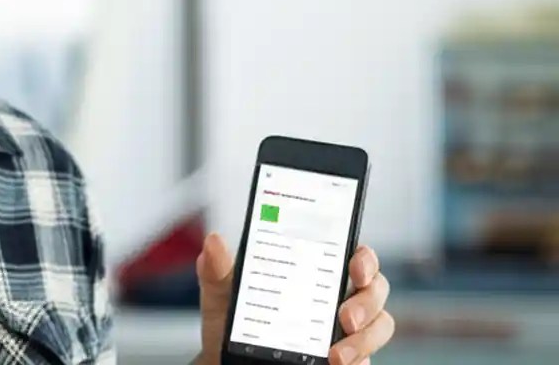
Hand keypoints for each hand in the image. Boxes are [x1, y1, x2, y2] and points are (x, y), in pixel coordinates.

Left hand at [195, 232, 394, 364]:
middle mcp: (338, 297)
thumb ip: (218, 268)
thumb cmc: (234, 321)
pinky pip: (367, 360)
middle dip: (368, 302)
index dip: (366, 258)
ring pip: (380, 326)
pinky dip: (358, 362)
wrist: (228, 361)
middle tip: (345, 318)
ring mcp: (347, 330)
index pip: (355, 255)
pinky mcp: (349, 358)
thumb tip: (214, 241)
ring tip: (335, 356)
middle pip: (377, 290)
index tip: (355, 268)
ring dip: (365, 340)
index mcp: (315, 271)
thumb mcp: (222, 293)